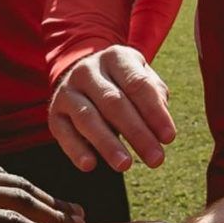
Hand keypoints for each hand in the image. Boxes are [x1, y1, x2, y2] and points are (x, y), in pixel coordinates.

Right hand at [48, 46, 175, 171]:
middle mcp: (87, 70)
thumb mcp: (142, 79)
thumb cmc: (123, 84)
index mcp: (115, 57)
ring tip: (125, 165)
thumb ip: (155, 97)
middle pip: (114, 103)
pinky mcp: (54, 112)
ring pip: (87, 118)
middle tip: (156, 159)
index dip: (154, 112)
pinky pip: (64, 133)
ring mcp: (67, 90)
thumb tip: (159, 127)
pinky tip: (90, 165)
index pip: (137, 84)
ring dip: (107, 144)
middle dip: (137, 133)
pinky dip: (76, 150)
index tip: (169, 138)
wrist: (84, 75)